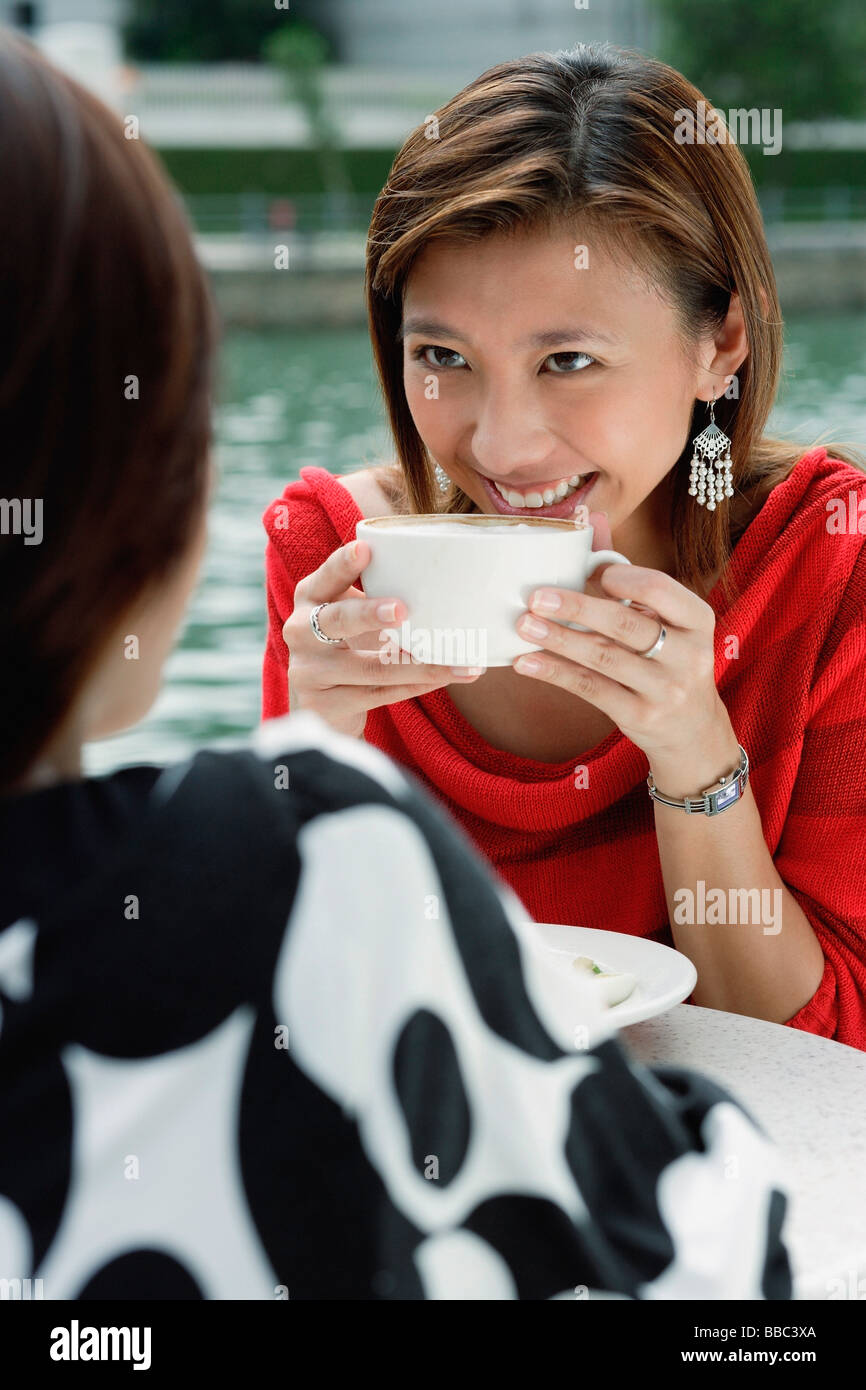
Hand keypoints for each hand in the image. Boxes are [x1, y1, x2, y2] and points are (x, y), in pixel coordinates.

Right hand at [284, 539, 482, 738]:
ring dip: (420, 665)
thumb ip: (377, 593)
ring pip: (371, 669)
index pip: (326, 577)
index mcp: (310, 597)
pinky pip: (379, 696)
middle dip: (370, 614)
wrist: (322, 704)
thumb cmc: (347, 644)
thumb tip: (445, 578)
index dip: (344, 564)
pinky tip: (444, 678)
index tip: (366, 549)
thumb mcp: (351, 613)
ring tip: (460, 663)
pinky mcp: (324, 706)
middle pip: (338, 621)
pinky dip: (416, 686)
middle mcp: (301, 632)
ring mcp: (309, 672)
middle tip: (403, 610)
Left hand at [511, 510, 727, 760]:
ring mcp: (665, 688)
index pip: (661, 589)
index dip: (624, 579)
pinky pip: (591, 690)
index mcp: (698, 619)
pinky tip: (527, 662)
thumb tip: (592, 520)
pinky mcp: (640, 716)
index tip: (589, 572)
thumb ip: (629, 574)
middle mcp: (688, 654)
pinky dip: (556, 673)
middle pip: (626, 625)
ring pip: (604, 659)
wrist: (693, 730)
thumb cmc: (670, 659)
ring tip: (522, 626)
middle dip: (577, 608)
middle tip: (535, 597)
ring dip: (558, 640)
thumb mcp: (665, 619)